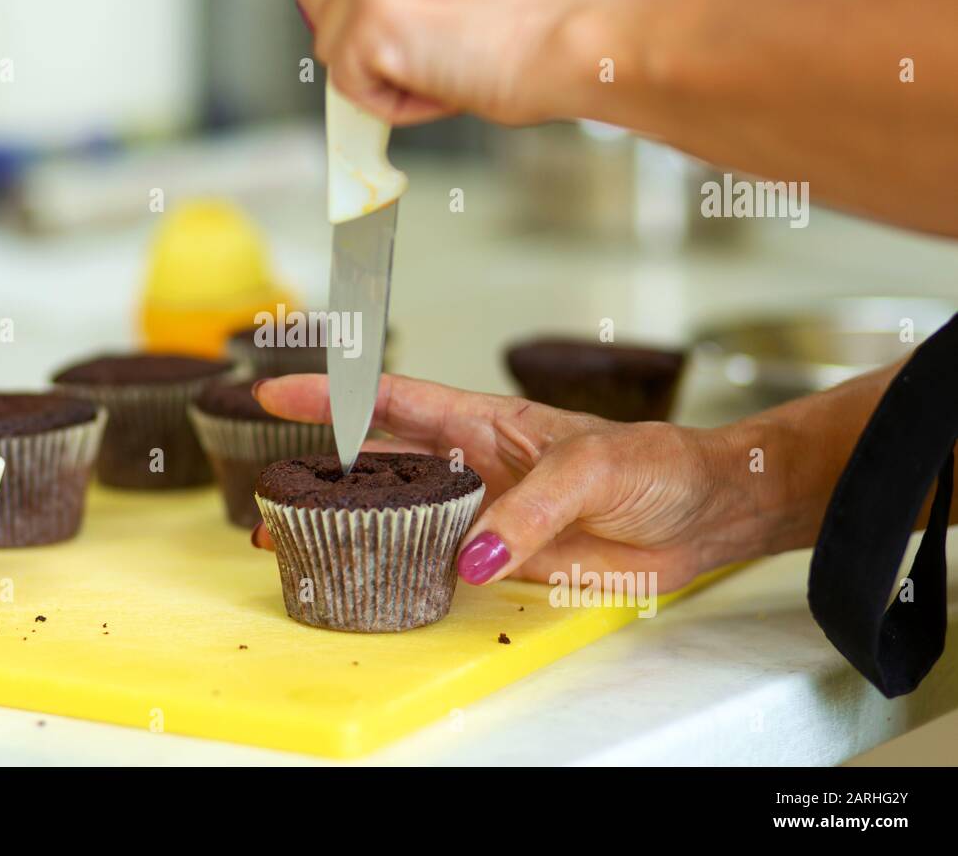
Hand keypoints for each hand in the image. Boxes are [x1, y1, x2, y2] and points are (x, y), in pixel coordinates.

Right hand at [251, 373, 770, 591]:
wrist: (703, 515)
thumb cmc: (655, 463)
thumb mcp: (592, 469)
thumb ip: (529, 511)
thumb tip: (471, 557)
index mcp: (485, 422)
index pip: (395, 400)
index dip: (335, 394)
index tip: (276, 390)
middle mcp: (472, 465)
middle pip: (378, 465)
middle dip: (320, 475)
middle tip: (266, 496)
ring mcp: (482, 514)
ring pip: (399, 519)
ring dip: (349, 530)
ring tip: (292, 545)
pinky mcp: (502, 561)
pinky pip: (437, 567)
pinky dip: (399, 574)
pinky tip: (367, 581)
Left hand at [284, 0, 626, 124]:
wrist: (590, 37)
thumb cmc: (554, 7)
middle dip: (354, 33)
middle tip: (410, 52)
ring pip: (330, 44)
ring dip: (378, 70)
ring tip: (446, 66)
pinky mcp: (369, 21)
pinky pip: (350, 86)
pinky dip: (392, 103)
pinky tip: (444, 85)